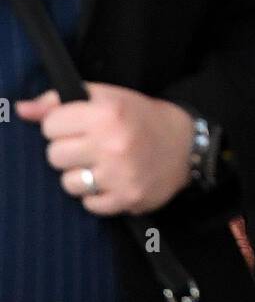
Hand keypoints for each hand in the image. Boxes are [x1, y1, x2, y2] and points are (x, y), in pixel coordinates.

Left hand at [15, 85, 195, 215]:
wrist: (185, 144)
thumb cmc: (140, 117)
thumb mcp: (106, 98)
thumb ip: (59, 102)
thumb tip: (21, 109)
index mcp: (107, 112)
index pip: (50, 125)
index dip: (61, 124)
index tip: (77, 125)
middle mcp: (113, 143)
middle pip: (54, 155)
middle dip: (68, 151)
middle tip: (89, 146)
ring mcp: (120, 174)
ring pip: (67, 183)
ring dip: (80, 175)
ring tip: (100, 165)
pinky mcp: (126, 199)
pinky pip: (88, 204)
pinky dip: (97, 195)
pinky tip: (112, 180)